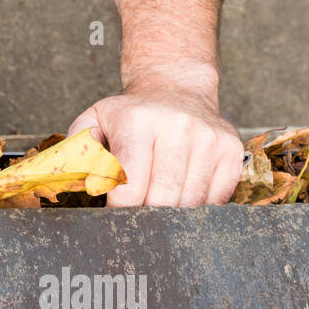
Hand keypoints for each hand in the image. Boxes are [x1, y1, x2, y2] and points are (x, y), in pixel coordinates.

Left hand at [67, 76, 242, 206]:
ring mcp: (208, 139)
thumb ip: (78, 150)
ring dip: (172, 216)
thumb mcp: (95, 120)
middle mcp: (177, 128)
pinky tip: (182, 197)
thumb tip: (77, 184)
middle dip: (146, 217)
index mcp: (138, 122)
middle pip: (162, 199)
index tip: (114, 216)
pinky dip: (198, 208)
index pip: (130, 186)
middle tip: (135, 221)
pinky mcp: (230, 150)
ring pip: (191, 203)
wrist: (174, 87)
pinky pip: (216, 198)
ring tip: (157, 209)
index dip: (120, 210)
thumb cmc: (129, 113)